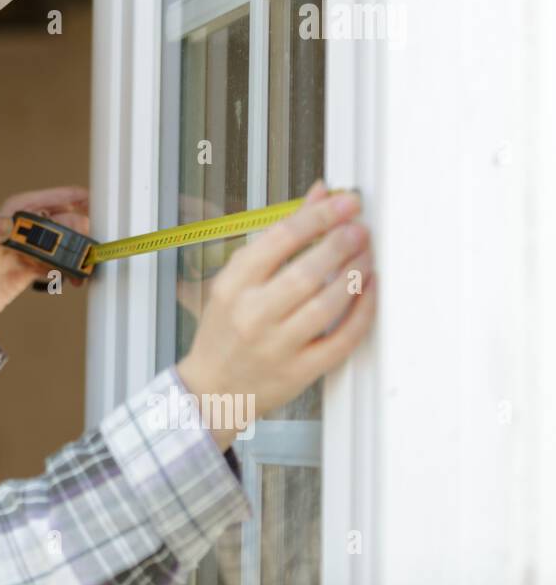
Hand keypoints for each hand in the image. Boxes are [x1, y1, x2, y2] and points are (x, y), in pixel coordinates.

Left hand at [0, 185, 89, 341]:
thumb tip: (2, 225)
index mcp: (16, 211)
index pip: (55, 199)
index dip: (78, 200)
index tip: (98, 206)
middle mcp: (29, 226)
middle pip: (68, 223)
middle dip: (81, 236)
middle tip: (85, 254)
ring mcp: (35, 246)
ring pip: (69, 245)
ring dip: (80, 256)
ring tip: (84, 271)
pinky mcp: (37, 266)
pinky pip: (63, 265)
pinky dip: (73, 272)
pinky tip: (75, 281)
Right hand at [175, 180, 376, 450]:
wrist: (213, 389)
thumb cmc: (225, 331)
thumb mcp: (237, 280)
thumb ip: (279, 237)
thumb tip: (318, 195)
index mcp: (233, 286)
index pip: (279, 239)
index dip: (318, 216)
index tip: (344, 203)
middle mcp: (252, 314)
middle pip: (306, 272)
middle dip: (340, 244)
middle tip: (360, 229)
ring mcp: (276, 345)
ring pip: (327, 305)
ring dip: (355, 275)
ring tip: (367, 257)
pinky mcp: (300, 370)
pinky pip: (341, 339)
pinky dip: (362, 314)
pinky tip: (370, 292)